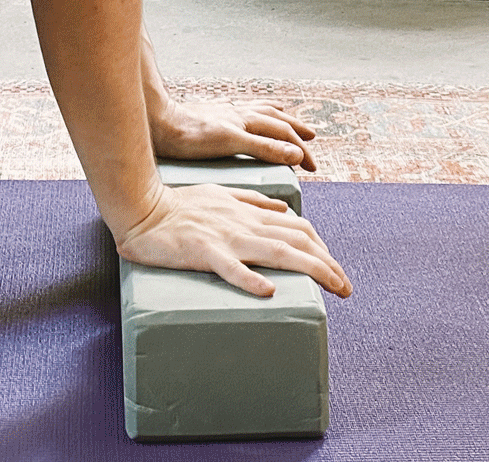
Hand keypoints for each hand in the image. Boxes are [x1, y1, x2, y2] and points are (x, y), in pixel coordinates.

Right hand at [115, 183, 352, 298]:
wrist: (142, 207)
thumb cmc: (179, 205)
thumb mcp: (222, 195)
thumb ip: (253, 201)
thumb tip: (283, 209)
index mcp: (248, 213)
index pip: (296, 228)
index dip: (322, 247)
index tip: (335, 268)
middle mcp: (244, 224)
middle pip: (296, 241)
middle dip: (327, 263)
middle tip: (346, 288)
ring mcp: (225, 238)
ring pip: (276, 251)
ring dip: (311, 268)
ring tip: (334, 287)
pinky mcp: (203, 251)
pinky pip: (229, 267)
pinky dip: (250, 279)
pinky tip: (268, 293)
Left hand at [150, 96, 318, 170]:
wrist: (157, 122)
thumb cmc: (189, 136)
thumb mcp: (231, 144)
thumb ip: (264, 148)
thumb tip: (295, 153)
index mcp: (246, 121)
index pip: (283, 135)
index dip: (300, 151)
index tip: (311, 168)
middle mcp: (239, 113)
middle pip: (276, 119)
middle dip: (295, 130)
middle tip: (311, 139)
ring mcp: (225, 113)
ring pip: (260, 111)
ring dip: (279, 117)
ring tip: (289, 118)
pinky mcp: (212, 115)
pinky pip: (242, 111)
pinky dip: (254, 113)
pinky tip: (249, 117)